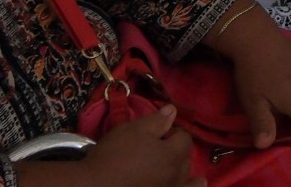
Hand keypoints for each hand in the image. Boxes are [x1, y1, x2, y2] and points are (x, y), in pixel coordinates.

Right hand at [77, 105, 199, 186]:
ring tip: (173, 167)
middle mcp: (177, 174)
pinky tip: (197, 183)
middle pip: (185, 158)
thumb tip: (173, 110)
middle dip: (177, 150)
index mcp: (173, 154)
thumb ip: (157, 120)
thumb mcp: (133, 130)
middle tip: (158, 149)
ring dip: (182, 169)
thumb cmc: (113, 156)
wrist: (93, 186)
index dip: (172, 131)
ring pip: (185, 178)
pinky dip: (191, 186)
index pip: (184, 137)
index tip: (158, 132)